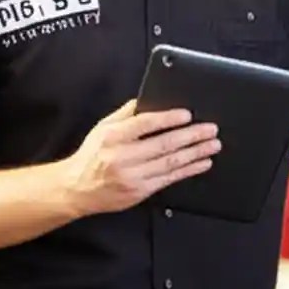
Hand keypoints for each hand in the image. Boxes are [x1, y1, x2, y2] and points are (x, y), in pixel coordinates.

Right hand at [58, 100, 220, 216]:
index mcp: (113, 136)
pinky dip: (188, 170)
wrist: (76, 189)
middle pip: (163, 144)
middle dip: (191, 136)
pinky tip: (202, 163)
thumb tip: (149, 97)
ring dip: (195, 153)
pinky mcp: (140, 191)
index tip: (187, 114)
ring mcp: (132, 176)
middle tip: (210, 129)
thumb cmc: (92, 155)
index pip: (145, 124)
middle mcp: (122, 156)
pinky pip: (169, 179)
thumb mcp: (103, 127)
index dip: (168, 119)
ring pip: (170, 163)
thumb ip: (126, 113)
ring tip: (212, 145)